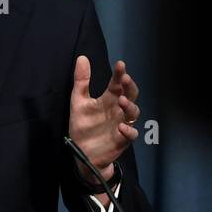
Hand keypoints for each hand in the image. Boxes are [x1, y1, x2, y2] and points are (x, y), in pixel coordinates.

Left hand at [68, 56, 139, 183]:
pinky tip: (121, 126)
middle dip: (130, 86)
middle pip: (131, 95)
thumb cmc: (83, 126)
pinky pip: (131, 134)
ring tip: (121, 100)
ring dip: (129, 106)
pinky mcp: (122, 140)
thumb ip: (81, 81)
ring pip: (133, 113)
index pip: (117, 83)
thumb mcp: (78, 102)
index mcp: (109, 99)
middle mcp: (118, 110)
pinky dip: (128, 130)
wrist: (82, 153)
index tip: (120, 64)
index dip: (119, 74)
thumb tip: (82, 57)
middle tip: (125, 79)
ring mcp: (122, 124)